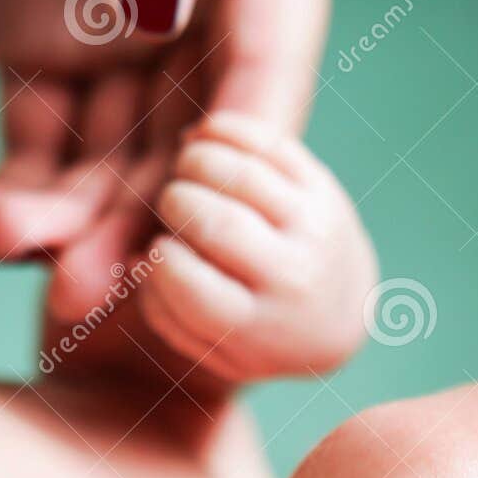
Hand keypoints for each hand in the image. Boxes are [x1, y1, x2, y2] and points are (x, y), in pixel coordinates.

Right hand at [134, 113, 377, 381]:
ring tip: (185, 174)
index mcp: (255, 327)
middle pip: (214, 223)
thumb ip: (165, 311)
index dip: (158, 258)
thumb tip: (138, 256)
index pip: (187, 282)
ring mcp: (313, 228)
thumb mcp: (211, 345)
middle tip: (171, 206)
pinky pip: (269, 143)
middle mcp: (290, 278)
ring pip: (241, 175)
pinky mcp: (323, 188)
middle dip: (174, 204)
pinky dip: (224, 131)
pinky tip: (201, 140)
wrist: (339, 313)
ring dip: (195, 163)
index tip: (158, 249)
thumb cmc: (254, 330)